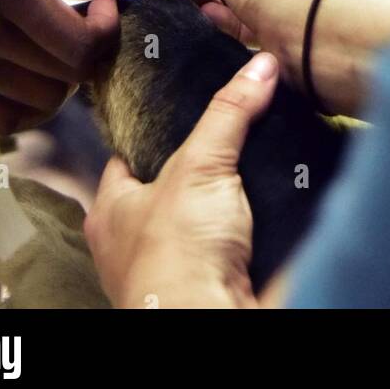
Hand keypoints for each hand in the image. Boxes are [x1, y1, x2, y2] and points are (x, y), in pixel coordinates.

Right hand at [0, 0, 123, 134]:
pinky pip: (0, 116)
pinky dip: (27, 103)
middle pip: (67, 78)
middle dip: (92, 50)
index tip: (101, 1)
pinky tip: (30, 68)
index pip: (78, 45)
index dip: (106, 30)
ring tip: (59, 41)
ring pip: (40, 104)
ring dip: (64, 79)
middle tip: (86, 16)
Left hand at [85, 52, 278, 308]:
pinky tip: (278, 195)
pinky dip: (259, 218)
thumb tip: (257, 66)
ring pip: (210, 210)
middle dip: (206, 158)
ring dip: (236, 190)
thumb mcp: (199, 165)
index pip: (130, 155)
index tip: (186, 99)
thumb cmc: (175, 258)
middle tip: (237, 121)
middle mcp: (139, 241)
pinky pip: (240, 237)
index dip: (156, 126)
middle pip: (175, 182)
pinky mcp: (219, 278)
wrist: (213, 322)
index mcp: (111, 212)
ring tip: (265, 149)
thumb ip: (227, 113)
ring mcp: (180, 263)